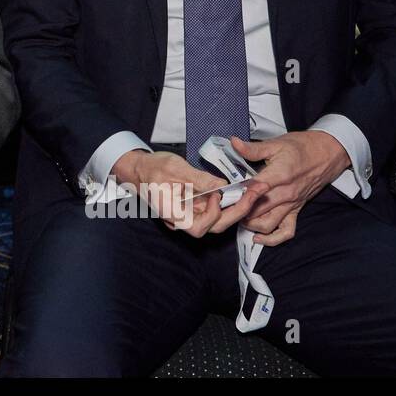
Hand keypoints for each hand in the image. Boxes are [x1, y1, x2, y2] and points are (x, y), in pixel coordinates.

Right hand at [110, 149, 268, 237]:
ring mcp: (189, 214)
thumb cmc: (151, 168)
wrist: (139, 168)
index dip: (212, 214)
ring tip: (253, 190)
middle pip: (214, 226)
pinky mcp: (195, 207)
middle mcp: (183, 219)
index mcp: (173, 214)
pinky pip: (214, 209)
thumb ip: (199, 179)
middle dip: (237, 211)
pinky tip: (242, 190)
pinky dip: (229, 201)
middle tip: (255, 193)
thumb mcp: (174, 168)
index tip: (218, 194)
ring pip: (217, 220)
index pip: (199, 227)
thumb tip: (223, 186)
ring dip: (237, 206)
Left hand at [235, 131, 348, 238]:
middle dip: (238, 210)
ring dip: (250, 224)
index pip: (255, 190)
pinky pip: (286, 232)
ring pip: (267, 224)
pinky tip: (258, 237)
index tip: (224, 195)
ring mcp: (291, 204)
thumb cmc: (302, 147)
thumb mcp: (276, 143)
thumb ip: (253, 148)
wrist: (327, 154)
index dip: (238, 194)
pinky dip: (272, 239)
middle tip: (223, 207)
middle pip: (257, 210)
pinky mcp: (296, 210)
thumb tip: (234, 142)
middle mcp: (285, 194)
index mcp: (279, 175)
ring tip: (236, 216)